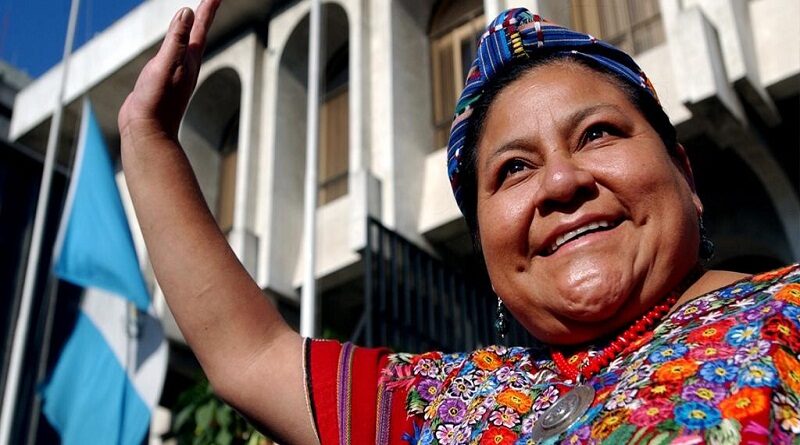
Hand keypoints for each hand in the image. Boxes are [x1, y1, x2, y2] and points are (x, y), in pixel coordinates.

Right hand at [118, 0, 220, 141]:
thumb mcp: (166, 64)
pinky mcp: (162, 80)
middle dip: (204, 14)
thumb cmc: (157, 100)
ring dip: (190, 28)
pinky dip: (173, 43)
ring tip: (195, 16)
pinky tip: (172, 46)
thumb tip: (188, 12)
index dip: (208, 8)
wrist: (147, 131)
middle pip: (197, 32)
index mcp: (189, 58)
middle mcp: (186, 64)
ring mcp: (174, 72)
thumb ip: (176, 39)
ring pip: (184, 43)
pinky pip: (170, 54)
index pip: (201, 26)